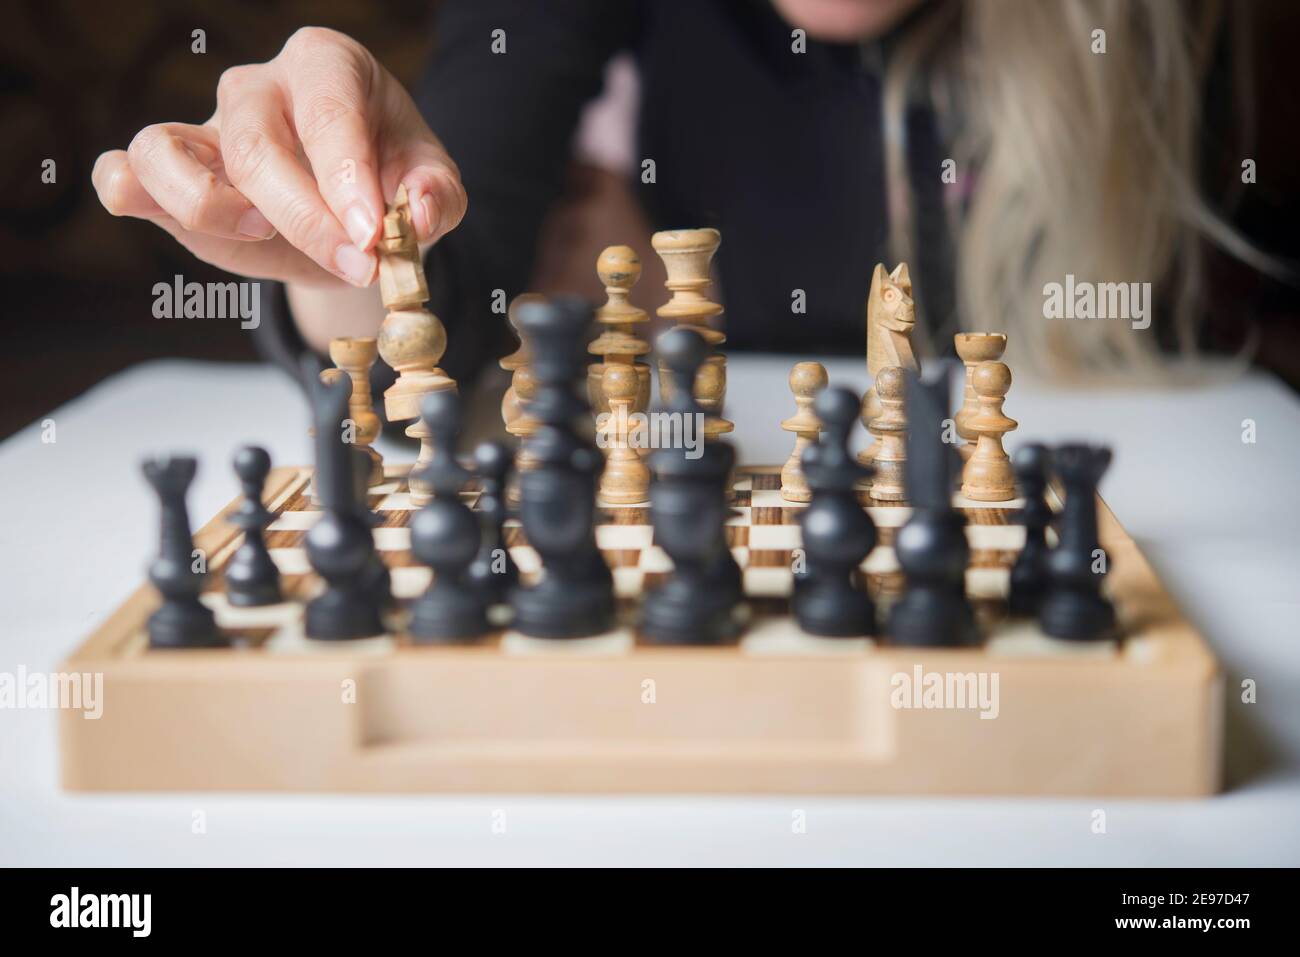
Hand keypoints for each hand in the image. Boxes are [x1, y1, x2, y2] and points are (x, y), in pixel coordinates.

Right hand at [91, 27, 466, 288]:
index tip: (371, 236)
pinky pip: (126, 170)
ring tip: (261, 235)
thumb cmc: (391, 182)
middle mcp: (258, 86)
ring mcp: (205, 126)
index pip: (330, 113)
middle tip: (356, 265)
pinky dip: (133, 194)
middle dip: (304, 217)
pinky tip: (166, 218)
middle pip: (256, 146)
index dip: (347, 179)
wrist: (355, 215)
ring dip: (209, 206)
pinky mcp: (172, 173)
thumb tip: (422, 214)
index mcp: (328, 67)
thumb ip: (437, 195)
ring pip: (167, 149)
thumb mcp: (431, 184)